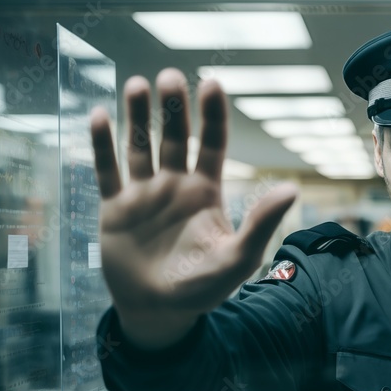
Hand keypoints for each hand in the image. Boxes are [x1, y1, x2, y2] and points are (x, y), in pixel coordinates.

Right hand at [91, 69, 296, 347]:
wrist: (160, 313)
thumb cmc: (203, 289)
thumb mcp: (237, 258)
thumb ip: (261, 224)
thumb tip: (291, 189)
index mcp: (205, 192)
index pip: (210, 143)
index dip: (211, 114)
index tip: (211, 83)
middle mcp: (174, 186)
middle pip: (173, 136)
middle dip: (172, 107)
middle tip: (170, 77)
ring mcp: (143, 195)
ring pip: (139, 146)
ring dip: (138, 116)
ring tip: (139, 85)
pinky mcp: (115, 208)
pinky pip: (107, 171)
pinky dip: (102, 145)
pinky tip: (99, 115)